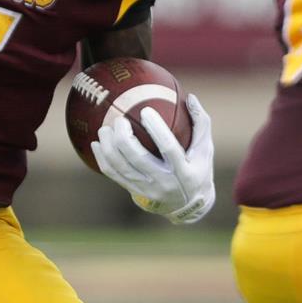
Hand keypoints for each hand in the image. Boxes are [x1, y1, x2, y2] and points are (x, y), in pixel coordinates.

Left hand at [91, 94, 214, 223]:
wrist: (187, 205)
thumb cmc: (198, 168)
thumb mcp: (206, 149)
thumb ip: (201, 123)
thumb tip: (191, 97)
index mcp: (184, 171)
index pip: (168, 148)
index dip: (156, 129)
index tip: (145, 110)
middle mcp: (164, 182)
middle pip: (137, 158)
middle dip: (123, 137)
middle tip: (119, 120)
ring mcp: (147, 189)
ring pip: (120, 167)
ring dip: (108, 146)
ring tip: (104, 129)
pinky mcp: (134, 191)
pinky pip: (113, 174)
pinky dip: (102, 158)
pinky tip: (96, 144)